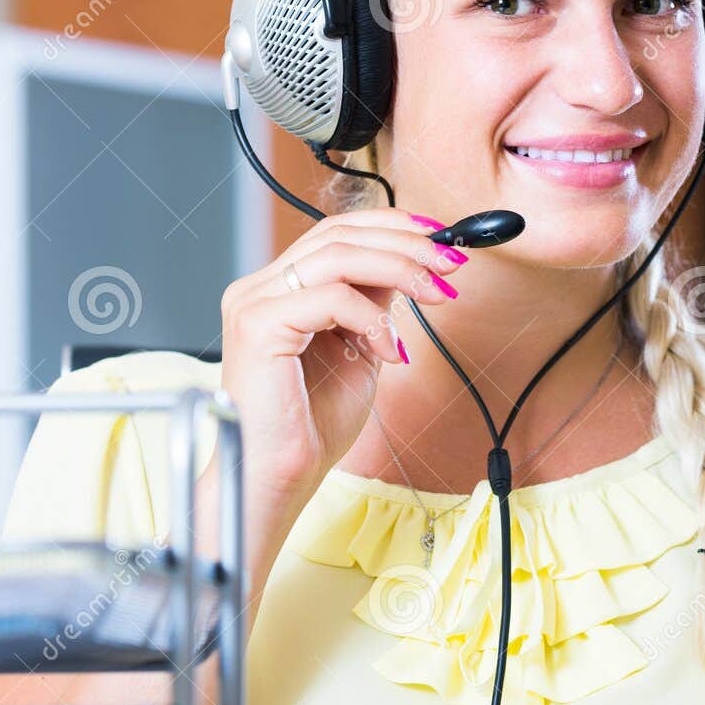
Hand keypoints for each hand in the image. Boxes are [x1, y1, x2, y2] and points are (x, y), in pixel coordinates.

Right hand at [218, 207, 465, 500]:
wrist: (280, 478)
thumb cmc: (313, 426)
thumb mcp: (358, 350)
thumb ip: (373, 305)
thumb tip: (409, 266)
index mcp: (278, 290)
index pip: (335, 233)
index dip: (391, 227)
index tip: (441, 239)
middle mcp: (259, 289)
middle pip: (338, 235)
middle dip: (405, 243)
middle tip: (450, 263)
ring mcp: (253, 303)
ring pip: (337, 256)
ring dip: (399, 269)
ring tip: (435, 295)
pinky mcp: (258, 326)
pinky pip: (330, 298)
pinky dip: (372, 318)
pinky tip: (391, 351)